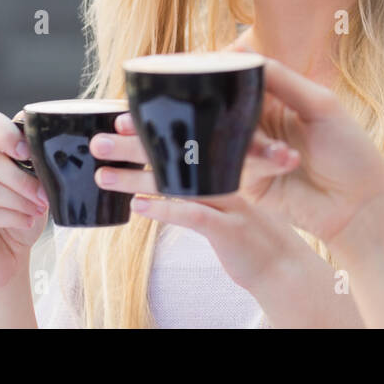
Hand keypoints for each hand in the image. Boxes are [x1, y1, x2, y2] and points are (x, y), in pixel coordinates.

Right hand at [0, 108, 50, 289]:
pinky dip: (14, 216)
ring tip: (37, 208)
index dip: (5, 132)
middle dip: (22, 176)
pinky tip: (26, 221)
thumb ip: (30, 154)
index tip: (28, 151)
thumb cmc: (20, 209)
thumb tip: (40, 130)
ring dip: (20, 198)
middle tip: (44, 193)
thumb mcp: (31, 178)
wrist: (8, 256)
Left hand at [91, 114, 336, 304]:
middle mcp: (228, 178)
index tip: (121, 118)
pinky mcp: (230, 230)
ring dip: (138, 177)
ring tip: (104, 175)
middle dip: (135, 146)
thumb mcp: (225, 204)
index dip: (154, 129)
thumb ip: (201, 188)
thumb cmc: (248, 233)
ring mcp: (230, 203)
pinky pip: (194, 216)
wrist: (285, 266)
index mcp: (225, 168)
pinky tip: (139, 207)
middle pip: (178, 155)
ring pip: (180, 183)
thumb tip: (162, 183)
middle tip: (99, 142)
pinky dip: (166, 210)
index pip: (187, 141)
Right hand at [223, 46, 383, 249]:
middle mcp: (259, 124)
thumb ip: (281, 79)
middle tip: (250, 111)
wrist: (358, 205)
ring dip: (255, 141)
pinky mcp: (249, 183)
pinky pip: (238, 165)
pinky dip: (263, 161)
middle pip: (226, 106)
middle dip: (231, 107)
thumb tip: (240, 53)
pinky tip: (290, 161)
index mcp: (276, 99)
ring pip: (227, 136)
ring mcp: (252, 154)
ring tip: (288, 151)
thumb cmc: (349, 151)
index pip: (242, 78)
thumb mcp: (320, 105)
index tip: (213, 62)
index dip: (227, 70)